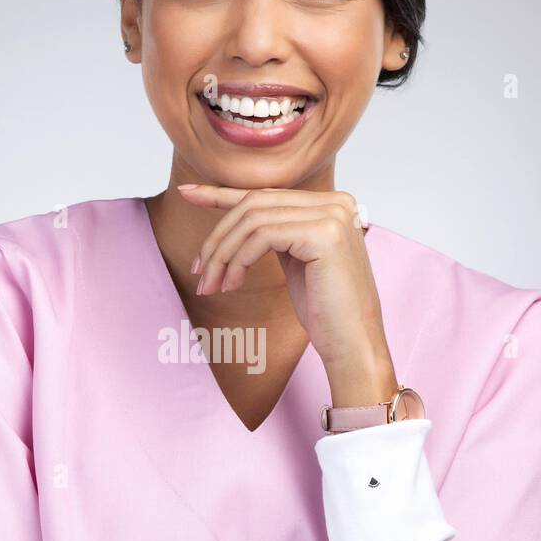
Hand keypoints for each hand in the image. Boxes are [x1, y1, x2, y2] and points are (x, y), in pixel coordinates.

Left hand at [177, 183, 398, 402]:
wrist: (353, 346)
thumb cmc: (325, 312)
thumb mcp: (293, 261)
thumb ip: (274, 232)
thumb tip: (234, 217)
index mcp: (332, 204)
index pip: (266, 195)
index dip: (222, 194)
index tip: (187, 193)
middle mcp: (337, 202)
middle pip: (255, 204)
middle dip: (218, 237)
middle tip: (200, 272)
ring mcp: (333, 215)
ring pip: (253, 220)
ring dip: (223, 254)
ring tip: (211, 286)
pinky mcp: (324, 233)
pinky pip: (262, 236)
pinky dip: (238, 260)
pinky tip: (232, 285)